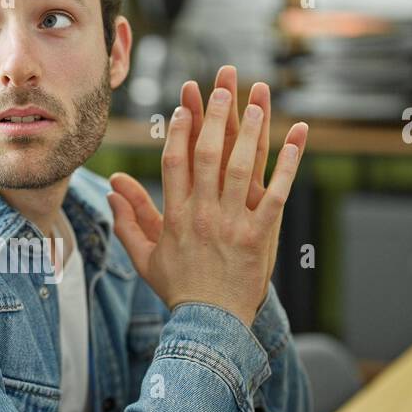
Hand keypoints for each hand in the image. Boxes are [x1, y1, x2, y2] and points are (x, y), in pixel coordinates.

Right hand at [107, 68, 307, 326]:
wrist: (209, 324)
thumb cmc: (178, 289)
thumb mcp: (144, 257)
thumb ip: (128, 220)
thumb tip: (112, 188)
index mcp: (176, 215)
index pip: (176, 162)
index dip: (181, 130)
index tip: (185, 105)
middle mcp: (203, 213)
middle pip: (209, 155)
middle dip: (216, 117)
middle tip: (223, 87)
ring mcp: (233, 223)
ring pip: (243, 167)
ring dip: (251, 131)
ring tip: (256, 101)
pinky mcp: (260, 234)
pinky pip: (277, 192)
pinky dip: (290, 163)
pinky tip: (298, 136)